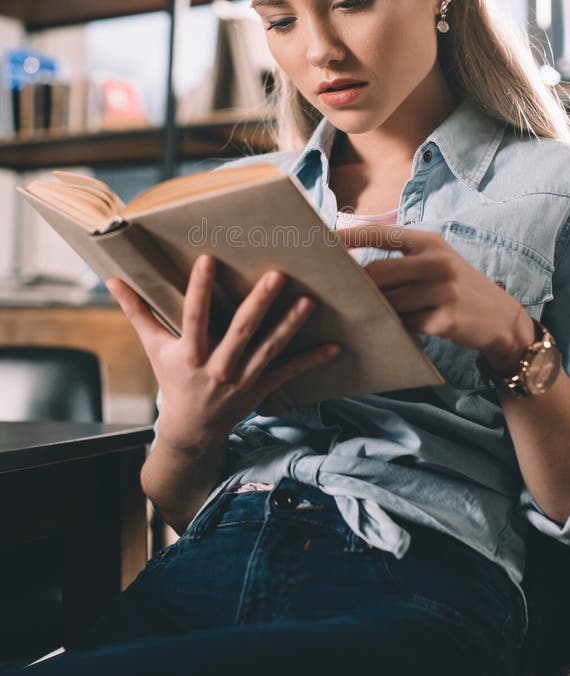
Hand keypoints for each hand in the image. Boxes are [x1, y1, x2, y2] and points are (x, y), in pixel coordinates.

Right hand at [106, 255, 340, 449]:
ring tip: (309, 302)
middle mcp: (217, 368)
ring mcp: (243, 380)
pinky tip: (335, 346)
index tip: (207, 259)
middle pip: (240, 332)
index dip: (198, 289)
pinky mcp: (262, 389)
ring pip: (269, 350)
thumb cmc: (173, 381)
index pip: (193, 318)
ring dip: (290, 326)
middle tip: (277, 275)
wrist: (192, 432)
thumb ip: (138, 313)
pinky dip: (312, 360)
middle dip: (258, 305)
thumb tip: (113, 281)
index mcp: (189, 354)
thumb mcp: (154, 348)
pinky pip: (289, 373)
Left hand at [337, 224, 534, 369]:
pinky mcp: (445, 320)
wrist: (501, 318)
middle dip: (358, 287)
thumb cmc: (456, 287)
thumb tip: (353, 267)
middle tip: (340, 295)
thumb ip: (401, 259)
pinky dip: (395, 328)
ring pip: (389, 302)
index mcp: (430, 242)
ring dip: (376, 311)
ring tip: (368, 315)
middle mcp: (437, 262)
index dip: (350, 237)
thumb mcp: (436, 261)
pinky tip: (394, 330)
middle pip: (377, 274)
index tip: (323, 241)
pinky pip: (405, 324)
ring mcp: (443, 291)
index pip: (381, 234)